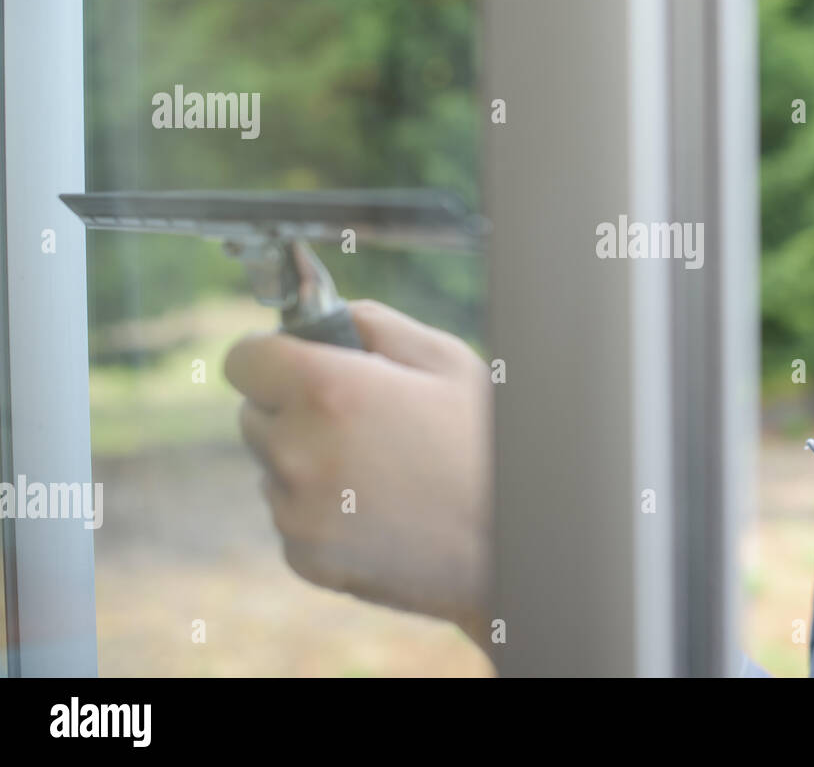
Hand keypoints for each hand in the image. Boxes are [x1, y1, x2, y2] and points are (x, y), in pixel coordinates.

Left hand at [223, 299, 492, 653]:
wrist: (509, 541)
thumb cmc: (484, 443)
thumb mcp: (445, 361)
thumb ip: (374, 324)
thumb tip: (328, 317)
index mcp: (326, 391)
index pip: (242, 358)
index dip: (272, 356)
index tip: (297, 364)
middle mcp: (297, 451)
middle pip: (253, 415)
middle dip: (292, 410)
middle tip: (357, 419)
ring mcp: (296, 512)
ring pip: (273, 469)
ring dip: (306, 463)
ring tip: (378, 470)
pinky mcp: (305, 557)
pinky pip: (291, 518)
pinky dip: (320, 512)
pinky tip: (377, 508)